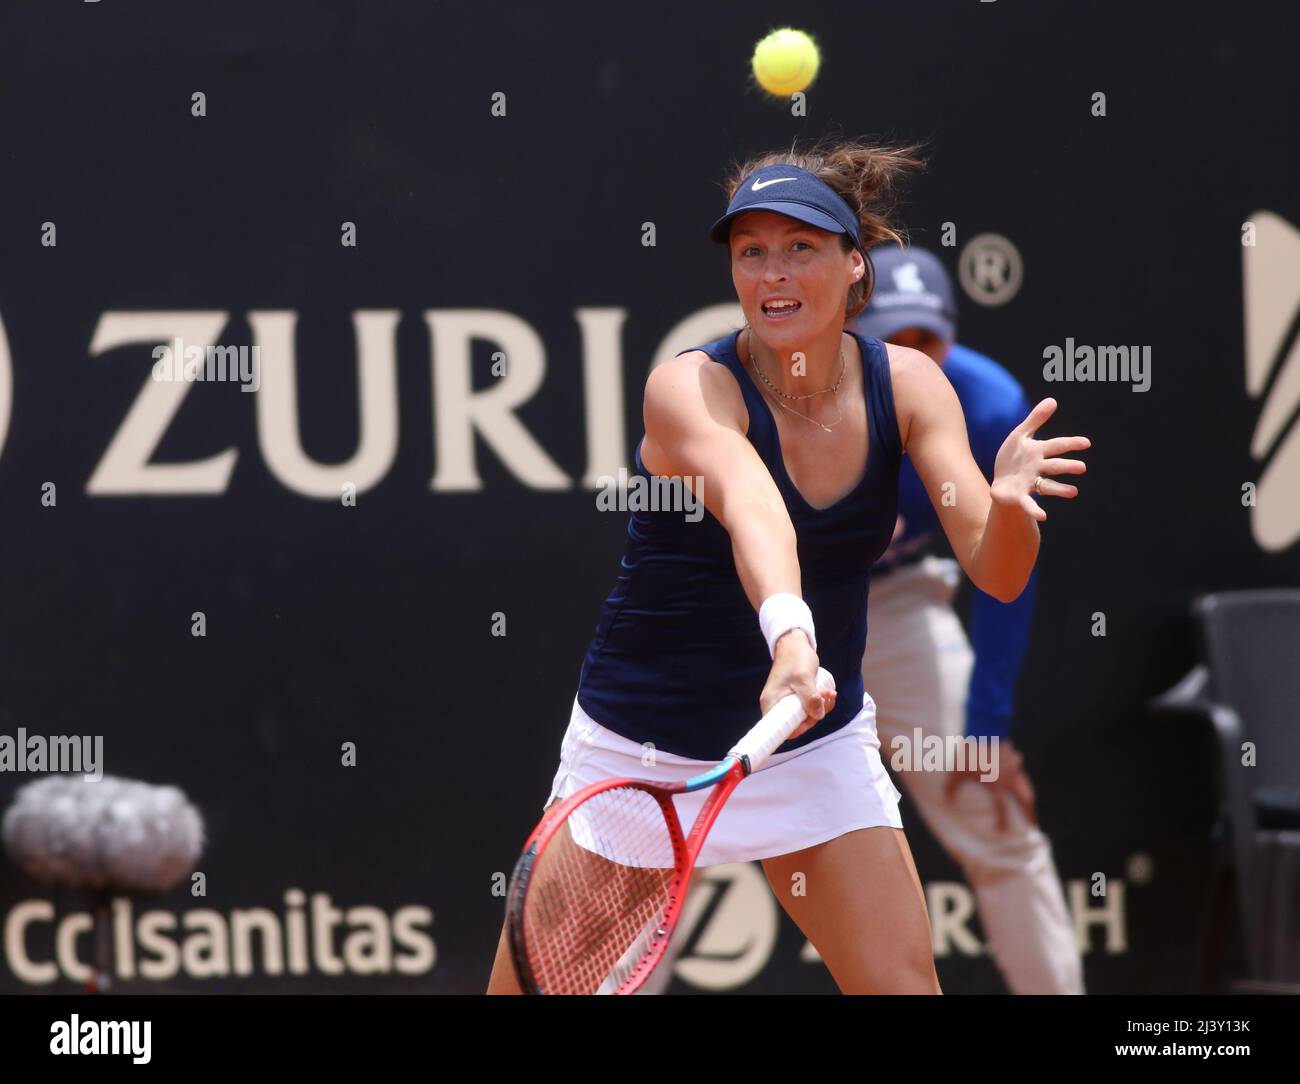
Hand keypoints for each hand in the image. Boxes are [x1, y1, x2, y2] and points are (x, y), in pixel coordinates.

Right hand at [760, 630, 836, 741]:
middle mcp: (776, 705)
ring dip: (820, 707)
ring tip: (829, 692)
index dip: (797, 730)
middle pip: (796, 723)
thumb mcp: (803, 678)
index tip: (812, 719)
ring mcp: (786, 702)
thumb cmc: (794, 658)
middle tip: (825, 698)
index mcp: (771, 703)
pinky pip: (808, 707)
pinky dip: (820, 703)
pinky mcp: (795, 697)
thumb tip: (818, 715)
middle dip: (815, 714)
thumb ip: (810, 697)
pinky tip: (828, 693)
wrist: (794, 643)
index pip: (780, 729)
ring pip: (805, 715)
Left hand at [942, 739, 1037, 831]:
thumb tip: (946, 800)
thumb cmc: (968, 754)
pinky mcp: (1014, 760)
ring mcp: (1014, 770)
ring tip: (1030, 807)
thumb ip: (951, 788)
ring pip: (1027, 787)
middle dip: (1030, 814)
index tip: (1002, 832)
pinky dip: (1023, 783)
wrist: (982, 733)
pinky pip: (1021, 775)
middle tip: (1033, 825)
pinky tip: (1022, 785)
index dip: (1002, 822)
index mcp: (998, 788)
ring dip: (1029, 799)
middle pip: (1025, 801)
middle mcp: (1010, 781)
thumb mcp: (956, 772)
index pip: (1002, 810)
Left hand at [991, 398, 1089, 521]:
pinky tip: (1043, 516)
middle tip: (1082, 467)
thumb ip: (1036, 419)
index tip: (1086, 443)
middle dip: (1067, 466)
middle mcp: (1037, 469)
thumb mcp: (1020, 435)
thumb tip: (1052, 400)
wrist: (999, 480)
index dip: (1070, 444)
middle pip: (1054, 466)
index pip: (1056, 446)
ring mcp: (1030, 483)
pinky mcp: (1019, 496)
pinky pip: (1028, 503)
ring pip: (1047, 486)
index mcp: (1038, 452)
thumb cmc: (1013, 458)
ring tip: (1074, 492)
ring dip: (1060, 489)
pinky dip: (1035, 509)